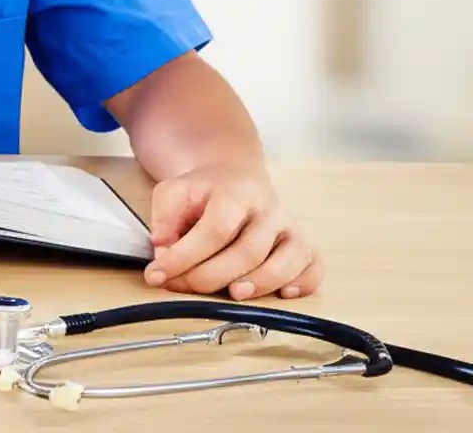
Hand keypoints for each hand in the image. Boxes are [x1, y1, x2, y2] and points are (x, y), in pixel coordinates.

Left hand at [142, 164, 322, 300]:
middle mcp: (267, 210)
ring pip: (288, 259)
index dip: (185, 257)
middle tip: (182, 287)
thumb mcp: (174, 192)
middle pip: (249, 251)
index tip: (157, 275)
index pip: (214, 229)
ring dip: (262, 283)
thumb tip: (163, 248)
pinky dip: (304, 283)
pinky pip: (314, 266)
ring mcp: (288, 228)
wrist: (235, 177)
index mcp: (234, 193)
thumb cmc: (203, 192)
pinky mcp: (302, 244)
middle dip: (213, 276)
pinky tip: (285, 293)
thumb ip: (165, 217)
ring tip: (234, 294)